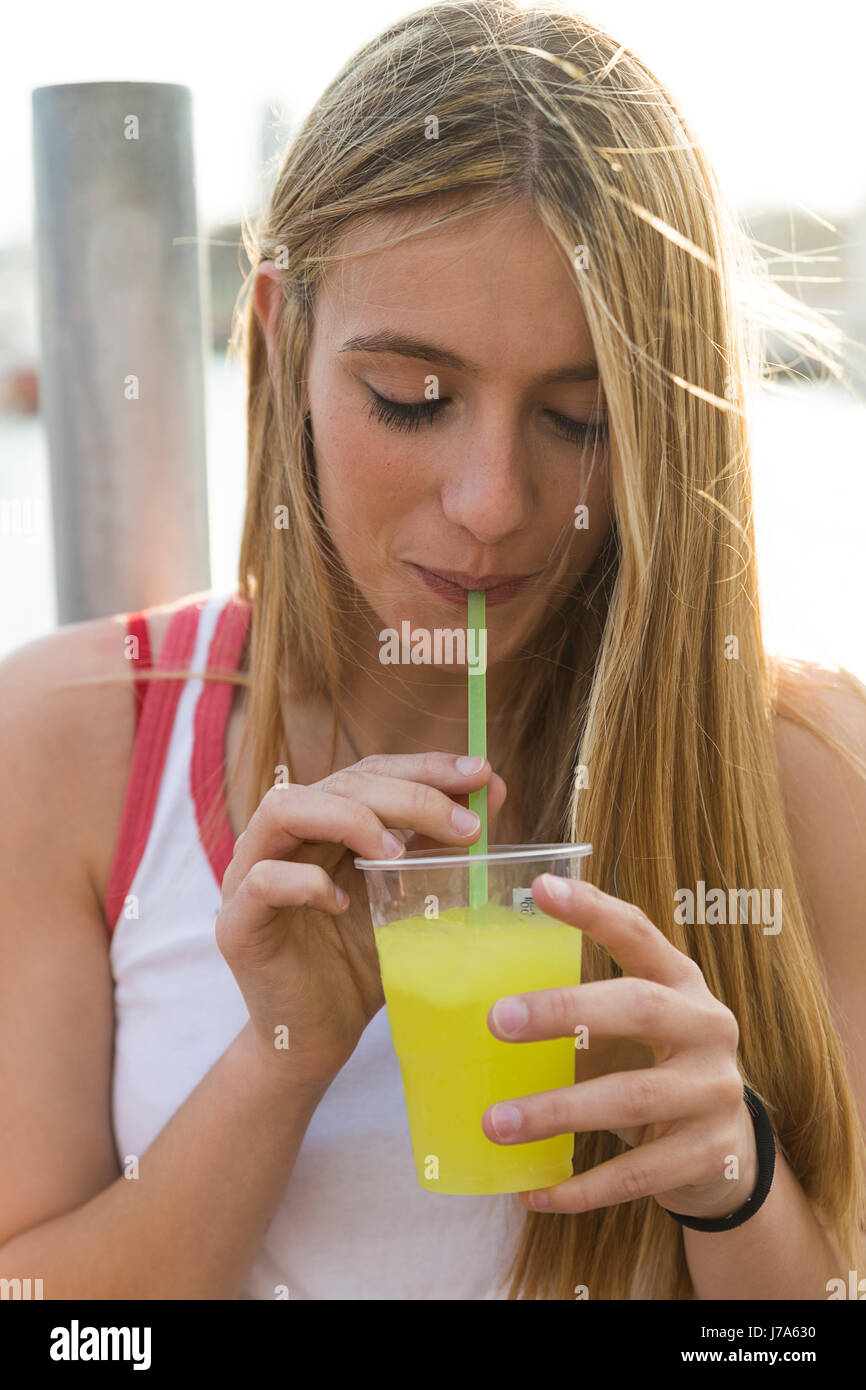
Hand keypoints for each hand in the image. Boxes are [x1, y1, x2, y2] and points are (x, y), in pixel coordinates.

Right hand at [216, 752, 506, 1092]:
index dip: (424, 766)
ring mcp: (248, 874)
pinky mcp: (236, 922)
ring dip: (350, 821)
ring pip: (284, 809)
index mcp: (322, 822)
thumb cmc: (360, 964)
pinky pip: (263, 880)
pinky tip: (345, 904)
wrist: (317, 1039)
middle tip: (465, 826)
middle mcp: (281, 836)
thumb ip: (438, 848)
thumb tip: (491, 792)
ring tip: (398, 854)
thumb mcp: (408, 899)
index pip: (370, 772)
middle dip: (408, 795)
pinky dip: (307, 884)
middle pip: (338, 784)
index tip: (481, 773)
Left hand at [482, 875, 757, 1218]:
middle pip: (637, 1007)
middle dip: (564, 1011)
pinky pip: (638, 1173)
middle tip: (496, 1021)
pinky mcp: (712, 1155)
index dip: (592, 910)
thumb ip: (580, 1011)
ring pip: (632, 1098)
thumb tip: (473, 1006)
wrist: (731, 1155)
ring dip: (558, 1111)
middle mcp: (707, 1027)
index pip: (638, 933)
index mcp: (681, 983)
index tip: (539, 889)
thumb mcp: (632, 1029)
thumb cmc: (655, 1071)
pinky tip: (534, 1190)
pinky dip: (581, 1187)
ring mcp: (715, 1092)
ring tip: (495, 1122)